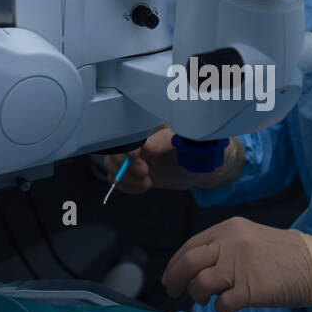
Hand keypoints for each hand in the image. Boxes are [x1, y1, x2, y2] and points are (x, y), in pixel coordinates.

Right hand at [103, 125, 242, 193]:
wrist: (200, 168)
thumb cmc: (200, 152)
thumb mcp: (190, 145)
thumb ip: (171, 141)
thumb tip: (148, 146)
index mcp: (149, 125)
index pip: (126, 131)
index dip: (126, 144)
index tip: (136, 155)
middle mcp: (136, 137)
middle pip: (114, 149)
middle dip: (126, 165)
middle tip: (146, 173)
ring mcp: (131, 153)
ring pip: (111, 164)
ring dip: (126, 178)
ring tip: (148, 183)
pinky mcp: (130, 169)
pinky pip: (114, 177)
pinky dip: (126, 186)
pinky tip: (143, 186)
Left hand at [163, 217, 311, 311]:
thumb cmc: (286, 254)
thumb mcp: (251, 238)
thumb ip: (225, 247)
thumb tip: (196, 267)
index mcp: (229, 229)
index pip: (189, 246)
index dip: (174, 264)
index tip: (169, 278)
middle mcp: (231, 244)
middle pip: (188, 263)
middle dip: (175, 281)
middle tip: (174, 293)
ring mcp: (241, 266)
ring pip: (200, 284)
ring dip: (198, 296)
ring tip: (207, 300)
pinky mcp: (252, 289)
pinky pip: (222, 304)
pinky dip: (221, 309)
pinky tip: (230, 307)